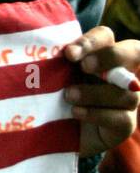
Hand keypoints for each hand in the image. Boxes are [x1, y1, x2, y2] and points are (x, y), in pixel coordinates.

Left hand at [64, 26, 139, 155]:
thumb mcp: (52, 79)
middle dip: (110, 56)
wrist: (54, 136)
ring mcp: (127, 99)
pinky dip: (97, 114)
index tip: (69, 54)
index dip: (91, 42)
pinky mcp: (125, 124)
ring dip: (96, 93)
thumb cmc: (52, 100)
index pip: (105, 36)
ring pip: (127, 91)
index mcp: (101, 55)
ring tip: (68, 96)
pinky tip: (76, 112)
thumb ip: (53, 63)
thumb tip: (41, 47)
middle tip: (84, 66)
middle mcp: (120, 73)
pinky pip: (121, 118)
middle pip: (134, 51)